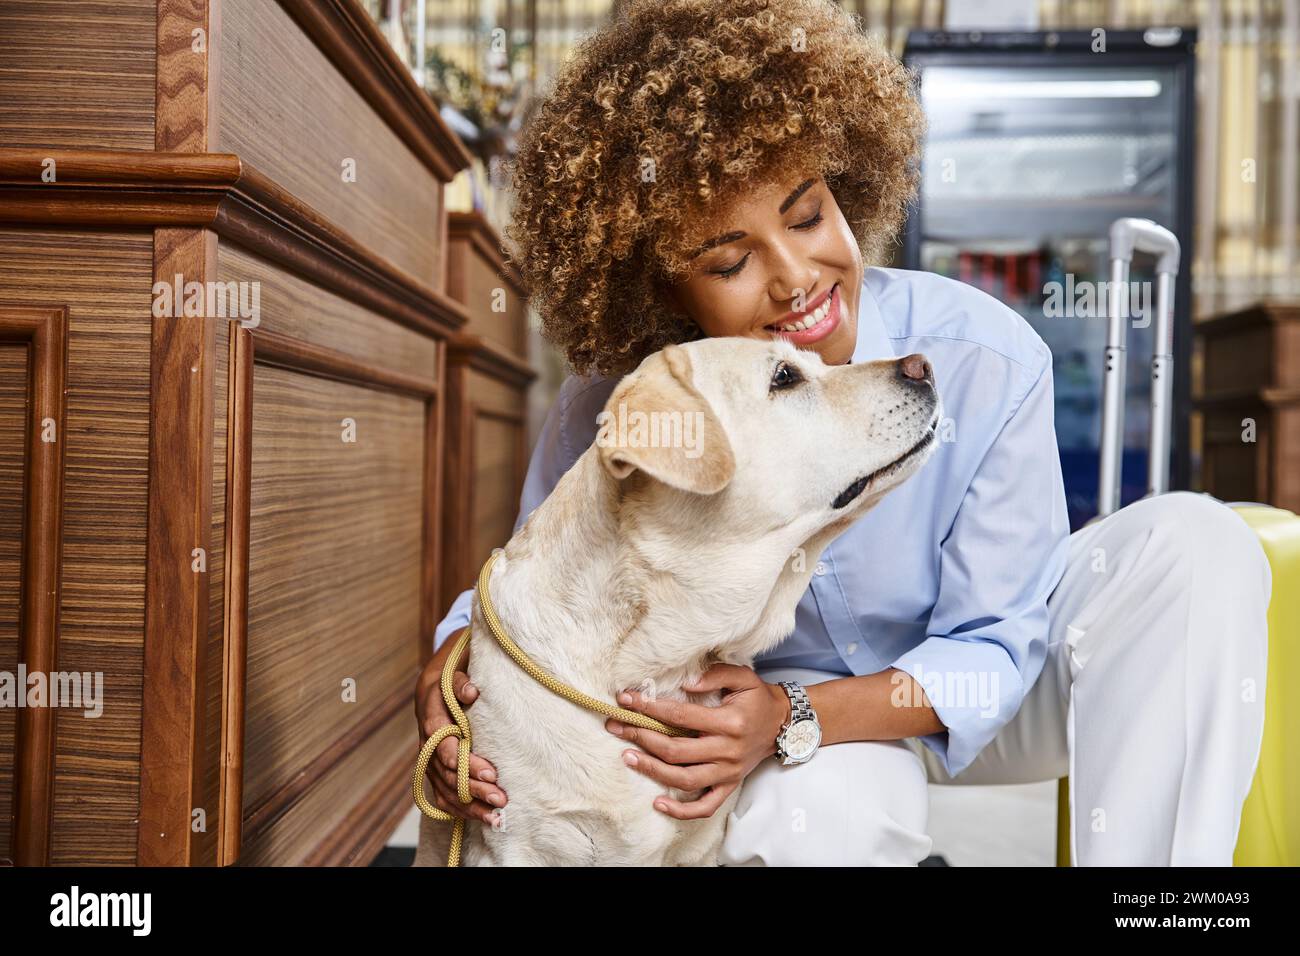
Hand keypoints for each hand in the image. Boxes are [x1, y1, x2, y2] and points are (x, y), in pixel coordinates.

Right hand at [413, 649, 506, 825]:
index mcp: (432, 718)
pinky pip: (443, 797)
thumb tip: (472, 692)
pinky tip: (483, 820)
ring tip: (496, 818)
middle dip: (473, 789)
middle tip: (501, 798)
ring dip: (470, 806)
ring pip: (444, 790)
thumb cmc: (452, 675)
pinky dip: (461, 811)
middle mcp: (426, 743)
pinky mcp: (434, 772)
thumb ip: (460, 681)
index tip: (491, 774)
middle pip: (447, 774)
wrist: (433, 685)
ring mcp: (429, 761)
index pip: (444, 748)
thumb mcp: (455, 669)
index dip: (465, 763)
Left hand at [605, 663, 789, 819]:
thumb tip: (686, 682)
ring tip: (627, 757)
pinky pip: (705, 806)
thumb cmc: (757, 698)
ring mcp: (728, 772)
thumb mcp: (743, 677)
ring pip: (684, 779)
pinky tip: (658, 804)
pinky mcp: (729, 785)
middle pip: (676, 750)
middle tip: (616, 726)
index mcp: (729, 722)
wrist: (783, 724)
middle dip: (641, 737)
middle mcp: (727, 750)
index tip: (627, 700)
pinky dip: (681, 811)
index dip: (651, 708)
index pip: (681, 716)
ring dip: (652, 770)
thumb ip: (715, 675)